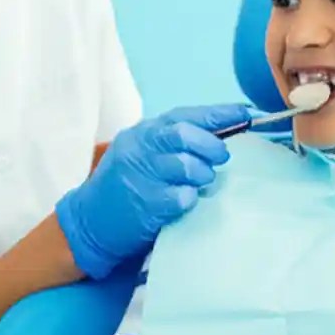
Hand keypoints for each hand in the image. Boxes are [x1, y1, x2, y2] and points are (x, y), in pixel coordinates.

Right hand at [55, 103, 250, 278]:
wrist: (90, 221)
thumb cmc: (126, 184)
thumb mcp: (143, 152)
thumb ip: (174, 141)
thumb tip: (222, 133)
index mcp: (142, 132)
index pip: (184, 115)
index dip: (218, 113)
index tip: (245, 113)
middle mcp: (139, 149)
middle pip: (184, 135)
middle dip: (211, 145)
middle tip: (222, 157)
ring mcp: (140, 176)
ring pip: (187, 166)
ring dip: (203, 175)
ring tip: (201, 182)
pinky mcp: (144, 204)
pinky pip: (181, 197)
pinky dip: (190, 198)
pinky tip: (184, 201)